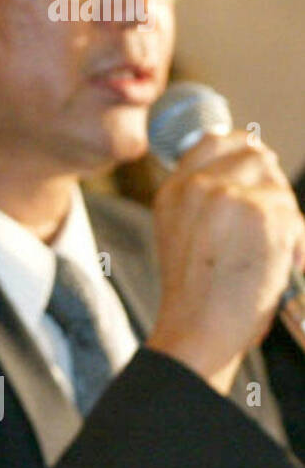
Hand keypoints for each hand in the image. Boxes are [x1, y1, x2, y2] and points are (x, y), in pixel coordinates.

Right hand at [146, 131, 304, 392]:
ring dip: (283, 211)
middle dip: (269, 183)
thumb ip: (202, 198)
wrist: (199, 326)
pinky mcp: (265, 211)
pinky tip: (279, 259)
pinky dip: (295, 236)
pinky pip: (293, 210)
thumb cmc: (197, 294)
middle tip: (268, 220)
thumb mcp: (180, 233)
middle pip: (253, 155)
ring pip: (277, 182)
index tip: (254, 167)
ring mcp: (230, 195)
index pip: (214, 140)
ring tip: (271, 247)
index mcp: (174, 190)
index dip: (241, 148)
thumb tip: (247, 167)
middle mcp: (198, 185)